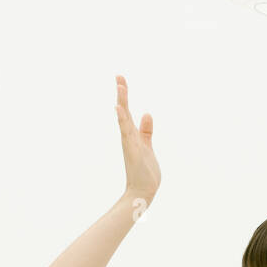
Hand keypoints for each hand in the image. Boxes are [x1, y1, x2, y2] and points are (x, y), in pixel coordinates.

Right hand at [116, 74, 160, 202]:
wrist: (143, 190)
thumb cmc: (145, 170)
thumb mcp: (147, 145)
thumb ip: (146, 130)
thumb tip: (147, 113)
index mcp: (132, 134)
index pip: (127, 111)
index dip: (124, 95)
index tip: (121, 80)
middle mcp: (128, 136)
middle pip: (124, 111)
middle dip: (122, 94)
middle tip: (119, 76)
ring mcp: (129, 142)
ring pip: (124, 118)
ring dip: (122, 102)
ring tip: (120, 86)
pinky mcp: (132, 149)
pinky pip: (126, 132)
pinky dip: (122, 120)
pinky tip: (119, 108)